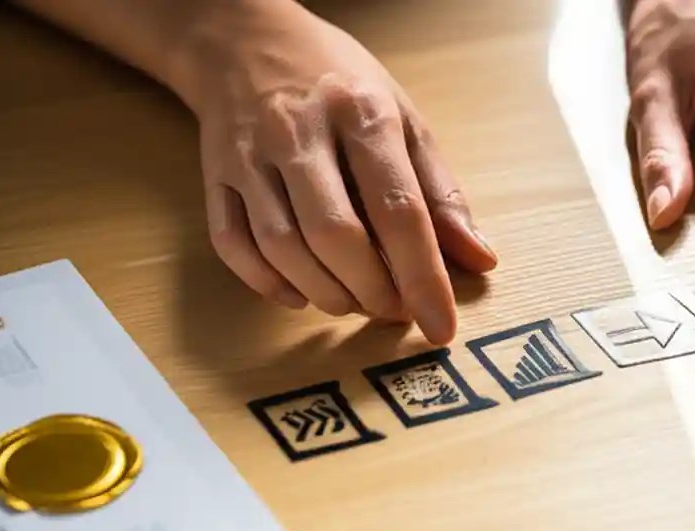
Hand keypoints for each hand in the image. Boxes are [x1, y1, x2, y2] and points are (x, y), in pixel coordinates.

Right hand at [181, 1, 495, 343]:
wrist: (245, 39)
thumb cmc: (339, 85)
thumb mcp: (404, 119)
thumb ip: (441, 193)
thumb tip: (479, 259)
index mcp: (362, 114)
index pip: (399, 210)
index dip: (423, 277)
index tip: (440, 327)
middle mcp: (301, 132)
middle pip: (336, 234)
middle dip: (372, 290)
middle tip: (395, 310)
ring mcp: (250, 155)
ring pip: (282, 246)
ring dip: (325, 292)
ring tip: (356, 302)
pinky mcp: (215, 175)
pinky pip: (234, 245)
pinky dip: (268, 283)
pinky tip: (301, 292)